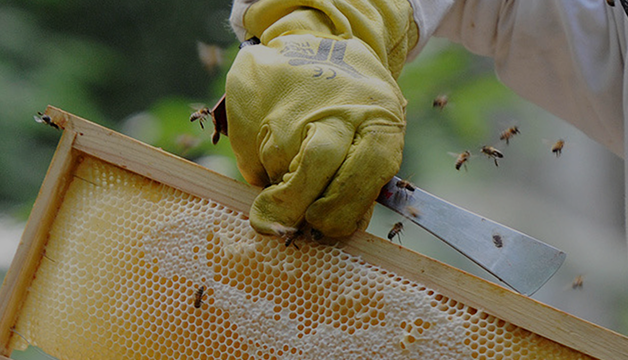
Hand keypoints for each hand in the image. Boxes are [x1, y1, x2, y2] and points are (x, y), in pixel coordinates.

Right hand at [224, 9, 408, 237]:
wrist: (315, 39)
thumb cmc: (355, 103)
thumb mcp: (377, 129)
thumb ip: (362, 179)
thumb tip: (332, 230)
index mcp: (378, 118)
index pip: (363, 175)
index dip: (341, 211)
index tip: (324, 227)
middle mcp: (334, 109)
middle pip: (314, 167)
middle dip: (298, 207)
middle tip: (289, 225)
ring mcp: (287, 104)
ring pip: (275, 168)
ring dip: (278, 183)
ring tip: (292, 159)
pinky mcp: (249, 102)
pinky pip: (248, 156)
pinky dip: (259, 163)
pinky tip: (273, 139)